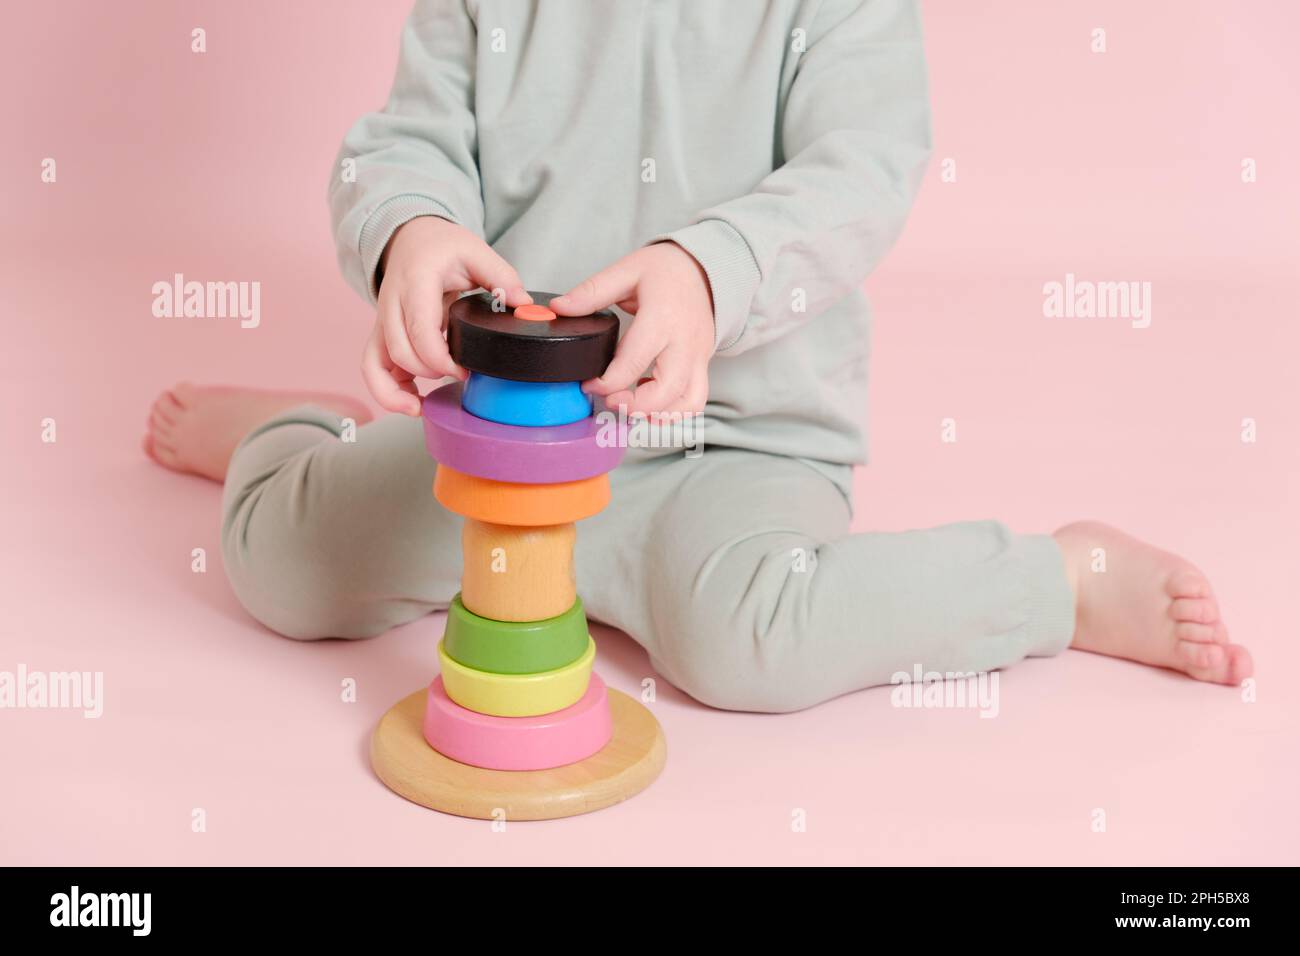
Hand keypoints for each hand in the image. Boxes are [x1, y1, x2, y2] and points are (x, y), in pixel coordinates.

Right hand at [365, 216, 531, 415]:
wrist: (411, 238)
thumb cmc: (442, 246)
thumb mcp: (475, 250)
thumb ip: (501, 276)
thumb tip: (524, 304)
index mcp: (415, 282)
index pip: (419, 329)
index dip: (440, 358)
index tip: (463, 370)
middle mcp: (391, 303)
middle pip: (398, 351)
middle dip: (429, 373)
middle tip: (460, 376)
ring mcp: (382, 320)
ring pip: (374, 364)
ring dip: (394, 392)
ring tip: (420, 409)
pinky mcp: (382, 334)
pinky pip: (373, 368)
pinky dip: (387, 390)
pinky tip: (412, 403)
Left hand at [550, 242, 713, 415]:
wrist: (704, 269)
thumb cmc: (667, 269)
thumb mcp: (627, 270)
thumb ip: (592, 292)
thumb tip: (560, 308)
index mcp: (662, 318)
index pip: (634, 361)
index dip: (607, 382)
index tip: (589, 384)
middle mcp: (684, 342)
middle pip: (666, 390)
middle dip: (633, 405)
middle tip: (609, 400)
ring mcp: (698, 356)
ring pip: (686, 402)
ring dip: (657, 413)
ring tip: (630, 405)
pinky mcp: (703, 365)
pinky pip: (696, 400)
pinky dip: (674, 411)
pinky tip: (652, 402)